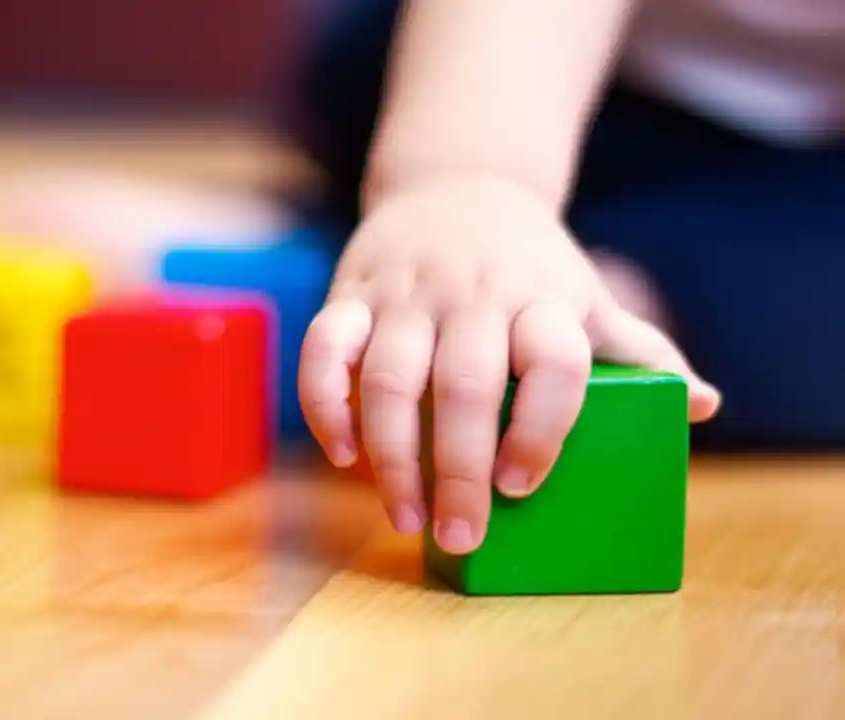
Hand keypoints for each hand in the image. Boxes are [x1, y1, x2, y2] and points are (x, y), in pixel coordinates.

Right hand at [298, 174, 719, 552]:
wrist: (456, 183)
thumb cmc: (530, 264)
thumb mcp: (587, 297)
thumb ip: (639, 350)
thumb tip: (704, 406)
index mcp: (542, 298)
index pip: (555, 361)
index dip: (543, 429)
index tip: (523, 486)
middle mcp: (474, 294)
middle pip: (465, 386)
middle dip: (458, 471)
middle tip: (462, 534)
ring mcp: (406, 293)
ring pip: (389, 379)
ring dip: (392, 458)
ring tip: (406, 517)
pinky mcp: (350, 293)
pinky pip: (323, 351)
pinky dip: (325, 406)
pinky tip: (343, 455)